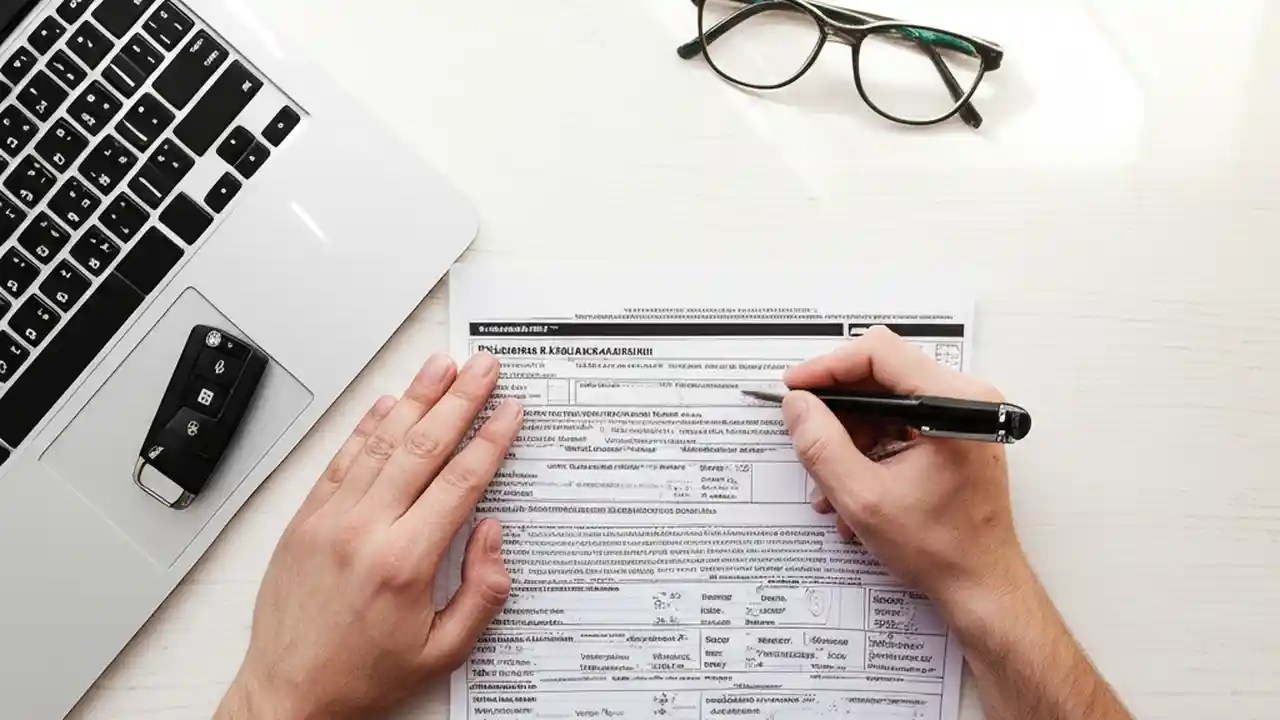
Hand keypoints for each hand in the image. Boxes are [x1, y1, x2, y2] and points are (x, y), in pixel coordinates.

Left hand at [216, 352, 522, 719]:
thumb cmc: (362, 676)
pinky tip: (387, 403)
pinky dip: (366, 427)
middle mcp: (365, 531)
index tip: (509, 412)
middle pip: (423, 448)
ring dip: (416, 399)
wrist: (289, 693)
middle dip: (460, 401)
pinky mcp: (304, 521)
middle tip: (482, 369)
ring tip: (441, 367)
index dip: (489, 440)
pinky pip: (341, 460)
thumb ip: (481, 592)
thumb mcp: (442, 652)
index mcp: (405, 563)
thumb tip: (492, 535)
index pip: (460, 482)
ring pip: (381, 443)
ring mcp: (330, 521)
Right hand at [780, 327, 1028, 611]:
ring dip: (849, 438)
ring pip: (885, 402)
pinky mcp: (954, 436)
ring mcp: (961, 418)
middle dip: (836, 409)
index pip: (879, 353)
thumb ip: (822, 446)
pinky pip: (899, 425)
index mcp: (952, 404)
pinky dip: (869, 450)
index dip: (828, 367)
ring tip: (827, 483)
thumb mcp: (863, 498)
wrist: (981, 586)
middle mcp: (964, 401)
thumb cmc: (941, 549)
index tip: (795, 387)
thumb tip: (796, 406)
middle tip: (803, 431)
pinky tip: (850, 488)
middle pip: (881, 375)